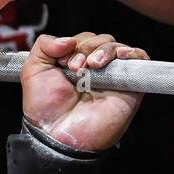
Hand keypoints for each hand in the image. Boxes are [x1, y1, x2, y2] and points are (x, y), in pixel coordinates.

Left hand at [21, 32, 146, 150]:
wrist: (57, 134)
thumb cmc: (45, 108)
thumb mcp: (33, 70)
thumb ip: (44, 45)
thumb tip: (68, 39)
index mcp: (73, 62)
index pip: (82, 39)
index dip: (73, 44)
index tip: (62, 62)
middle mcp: (94, 69)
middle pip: (100, 40)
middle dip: (87, 47)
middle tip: (75, 68)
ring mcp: (112, 77)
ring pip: (117, 47)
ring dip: (104, 50)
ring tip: (91, 66)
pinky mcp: (129, 86)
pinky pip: (140, 60)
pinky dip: (132, 52)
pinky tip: (120, 56)